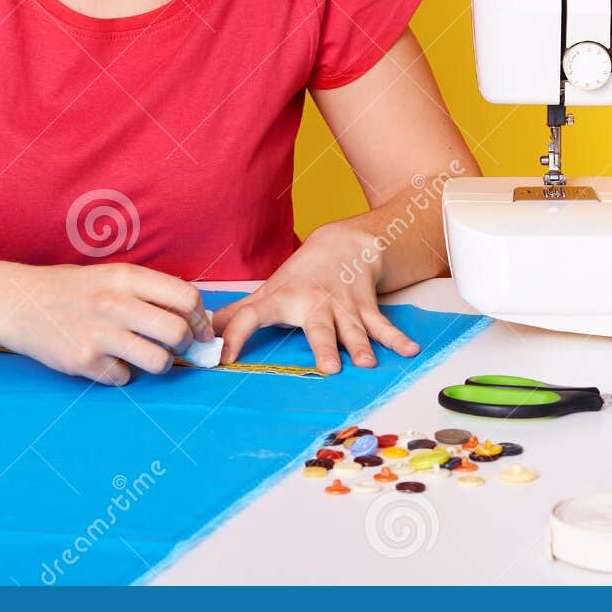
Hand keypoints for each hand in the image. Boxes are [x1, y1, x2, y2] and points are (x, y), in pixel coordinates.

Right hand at [5, 263, 212, 385]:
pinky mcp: (83, 362)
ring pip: (158, 361)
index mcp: (125, 276)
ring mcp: (98, 334)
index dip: (200, 317)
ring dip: (160, 364)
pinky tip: (109, 361)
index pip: (185, 297)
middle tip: (180, 347)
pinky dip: (122, 374)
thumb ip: (148, 292)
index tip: (200, 328)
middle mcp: (114, 303)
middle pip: (178, 332)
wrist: (18, 302)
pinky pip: (124, 378)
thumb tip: (194, 316)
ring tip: (148, 358)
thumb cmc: (71, 289)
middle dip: (187, 345)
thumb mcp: (110, 276)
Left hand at [214, 222, 420, 373]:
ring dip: (362, 344)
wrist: (344, 244)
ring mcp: (342, 306)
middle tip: (329, 367)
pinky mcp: (366, 307)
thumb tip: (202, 334)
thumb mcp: (267, 292)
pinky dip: (397, 338)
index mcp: (281, 301)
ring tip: (367, 363)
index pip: (250, 317)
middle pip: (317, 326)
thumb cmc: (300, 276)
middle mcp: (312, 303)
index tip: (224, 359)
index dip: (235, 336)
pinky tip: (410, 350)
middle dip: (323, 345)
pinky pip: (382, 324)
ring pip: (353, 327)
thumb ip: (236, 316)